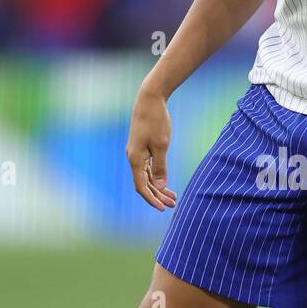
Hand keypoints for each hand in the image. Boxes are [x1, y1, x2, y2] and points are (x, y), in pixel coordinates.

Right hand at [126, 87, 177, 210]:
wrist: (150, 99)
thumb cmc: (156, 121)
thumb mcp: (161, 145)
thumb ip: (160, 167)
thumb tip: (159, 186)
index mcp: (135, 159)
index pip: (141, 186)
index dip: (152, 199)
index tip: (163, 208)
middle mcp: (133, 157)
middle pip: (144, 183)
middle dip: (158, 195)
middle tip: (173, 204)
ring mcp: (136, 153)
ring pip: (146, 176)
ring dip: (158, 187)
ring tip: (173, 197)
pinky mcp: (141, 147)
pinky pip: (147, 167)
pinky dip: (156, 176)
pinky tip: (165, 182)